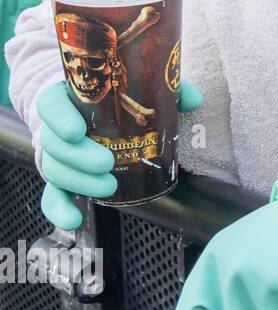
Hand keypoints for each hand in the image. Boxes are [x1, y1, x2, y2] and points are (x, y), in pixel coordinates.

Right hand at [35, 79, 203, 229]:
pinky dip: (60, 210)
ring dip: (79, 182)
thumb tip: (195, 99)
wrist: (98, 111)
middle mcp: (58, 126)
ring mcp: (58, 154)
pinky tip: (75, 220)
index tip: (76, 131)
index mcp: (70, 98)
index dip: (59, 118)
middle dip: (78, 157)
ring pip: (54, 170)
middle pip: (53, 143)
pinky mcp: (63, 178)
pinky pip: (53, 195)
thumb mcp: (140, 89)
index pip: (50, 103)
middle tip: (106, 164)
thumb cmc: (121, 99)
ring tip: (109, 187)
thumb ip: (167, 90)